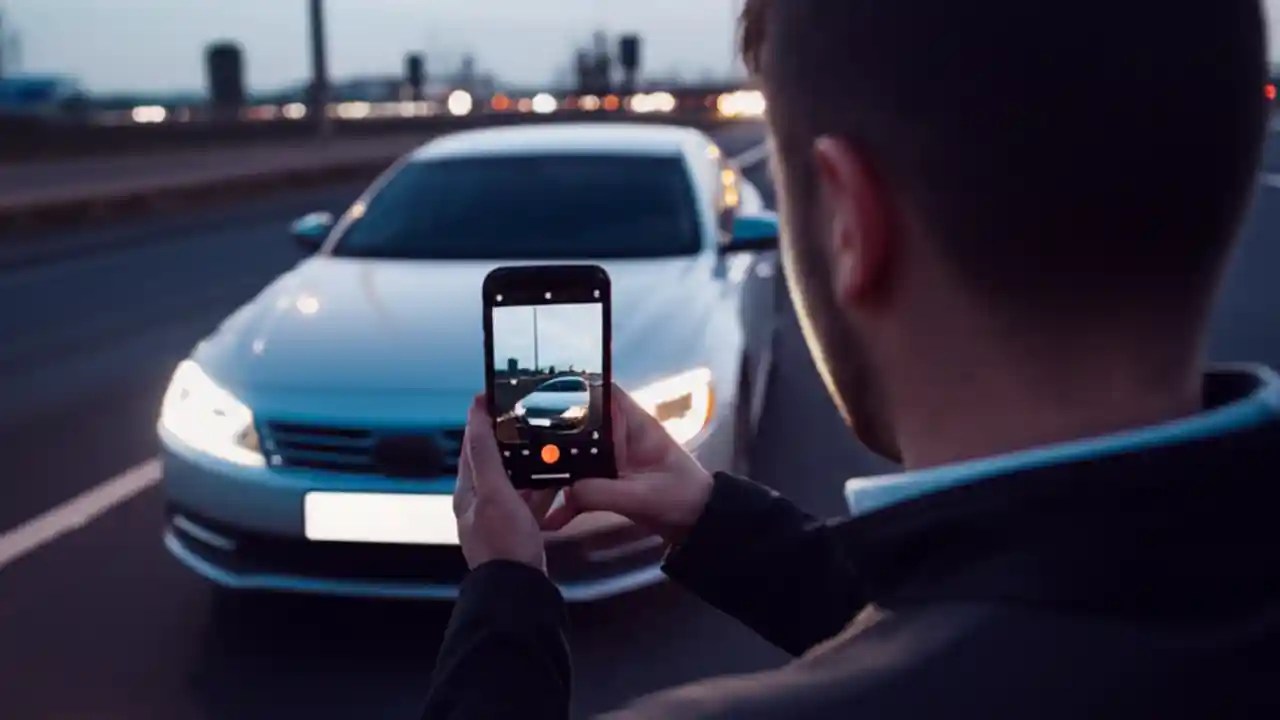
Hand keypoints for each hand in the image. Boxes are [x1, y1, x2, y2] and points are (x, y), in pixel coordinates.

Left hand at [454, 397, 556, 571]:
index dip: (481, 417)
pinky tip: (560, 476)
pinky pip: (532, 497)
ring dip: (530, 459)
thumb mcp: (494, 492)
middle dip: (511, 436)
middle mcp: (481, 500)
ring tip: (549, 439)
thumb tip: (475, 414)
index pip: (471, 443)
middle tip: (530, 414)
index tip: (495, 394)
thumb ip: (485, 454)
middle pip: (496, 458)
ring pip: (516, 477)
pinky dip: (544, 485)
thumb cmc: (502, 542)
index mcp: (467, 489)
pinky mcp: (521, 526)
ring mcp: (502, 514)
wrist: (518, 589)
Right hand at [542, 385, 713, 543]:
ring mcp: (613, 461)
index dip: (576, 388)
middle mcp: (620, 438)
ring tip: (529, 489)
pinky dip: (567, 502)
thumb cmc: (682, 499)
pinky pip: (582, 488)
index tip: (544, 393)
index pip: (604, 393)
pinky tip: (551, 520)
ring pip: (575, 459)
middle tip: (522, 446)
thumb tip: (566, 491)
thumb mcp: (642, 496)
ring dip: (554, 474)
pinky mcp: (610, 483)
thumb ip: (602, 492)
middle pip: (580, 426)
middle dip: (552, 438)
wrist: (698, 526)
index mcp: (634, 426)